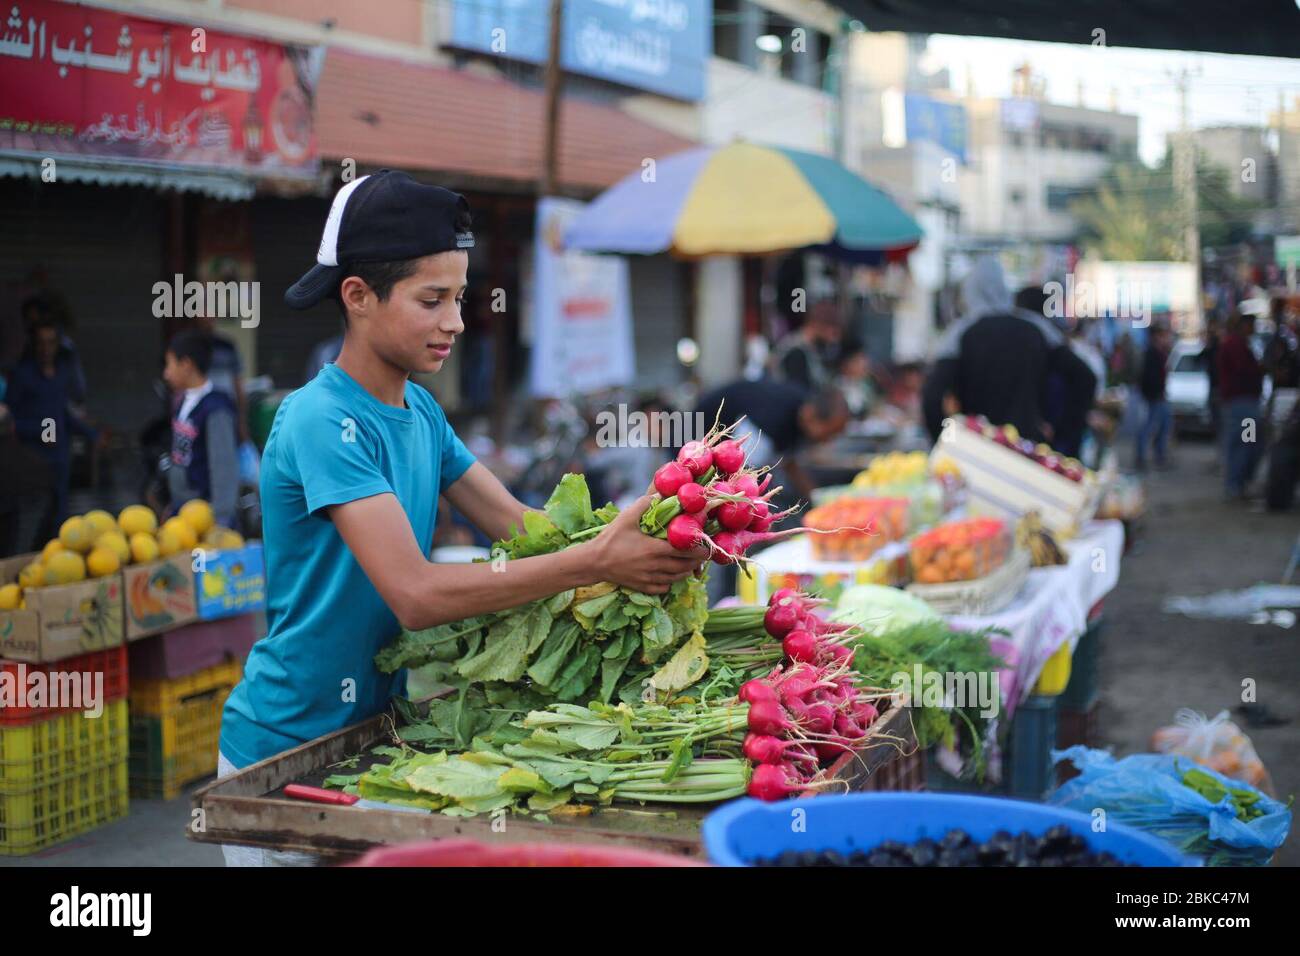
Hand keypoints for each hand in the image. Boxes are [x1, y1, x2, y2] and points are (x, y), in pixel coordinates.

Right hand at [587, 494, 707, 594]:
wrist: (593, 563)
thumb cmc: (610, 539)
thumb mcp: (626, 518)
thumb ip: (643, 504)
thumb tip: (658, 493)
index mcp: (654, 549)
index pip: (684, 551)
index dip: (698, 550)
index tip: (706, 546)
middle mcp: (655, 566)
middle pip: (684, 566)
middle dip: (696, 561)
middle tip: (703, 555)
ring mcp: (650, 579)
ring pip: (676, 578)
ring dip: (686, 571)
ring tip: (691, 564)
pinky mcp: (643, 587)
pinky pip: (664, 587)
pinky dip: (671, 582)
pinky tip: (671, 575)